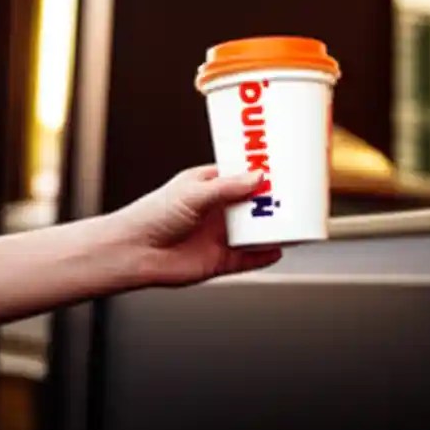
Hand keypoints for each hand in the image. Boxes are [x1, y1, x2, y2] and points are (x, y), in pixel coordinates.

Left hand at [110, 165, 282, 286]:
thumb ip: (227, 187)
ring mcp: (219, 236)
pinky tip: (278, 250)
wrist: (133, 252)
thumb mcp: (193, 192)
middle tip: (295, 196)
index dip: (261, 173)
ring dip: (273, 228)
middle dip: (272, 202)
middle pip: (253, 205)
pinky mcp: (219, 260)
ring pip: (254, 231)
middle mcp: (216, 211)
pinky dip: (264, 255)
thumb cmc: (151, 215)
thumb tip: (257, 178)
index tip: (282, 168)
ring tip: (294, 221)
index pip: (241, 176)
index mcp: (208, 187)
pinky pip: (249, 258)